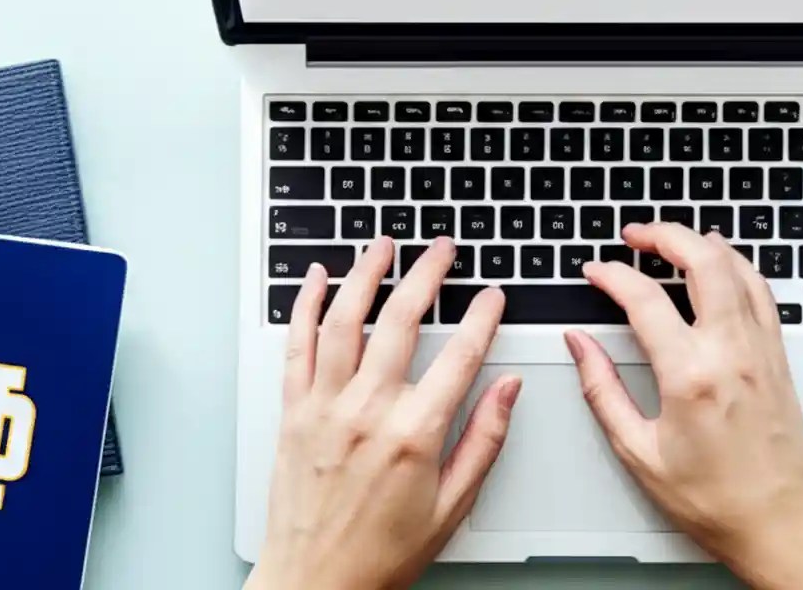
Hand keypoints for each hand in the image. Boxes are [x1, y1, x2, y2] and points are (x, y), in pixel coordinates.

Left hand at [246, 237, 520, 589]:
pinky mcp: (293, 412)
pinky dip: (306, 305)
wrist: (314, 583)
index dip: (483, 317)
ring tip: (384, 246)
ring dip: (366, 274)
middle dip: (427, 273)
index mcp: (414, 433)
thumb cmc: (381, 553)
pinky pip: (296, 345)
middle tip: (443, 248)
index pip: (460, 355)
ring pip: (344, 320)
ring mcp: (324, 407)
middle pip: (401, 320)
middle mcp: (367, 411)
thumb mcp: (454, 505)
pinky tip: (319, 279)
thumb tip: (509, 389)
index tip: (493, 296)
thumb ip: (485, 439)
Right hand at [566, 224, 802, 589]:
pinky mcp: (778, 355)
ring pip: (737, 267)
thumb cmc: (714, 498)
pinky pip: (761, 291)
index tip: (595, 271)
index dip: (612, 275)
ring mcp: (761, 349)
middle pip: (702, 260)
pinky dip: (737, 265)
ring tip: (673, 239)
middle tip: (635, 235)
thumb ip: (602, 390)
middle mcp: (731, 352)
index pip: (644, 298)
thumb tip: (580, 345)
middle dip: (664, 235)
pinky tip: (721, 264)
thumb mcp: (638, 451)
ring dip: (702, 242)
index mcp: (691, 375)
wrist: (778, 521)